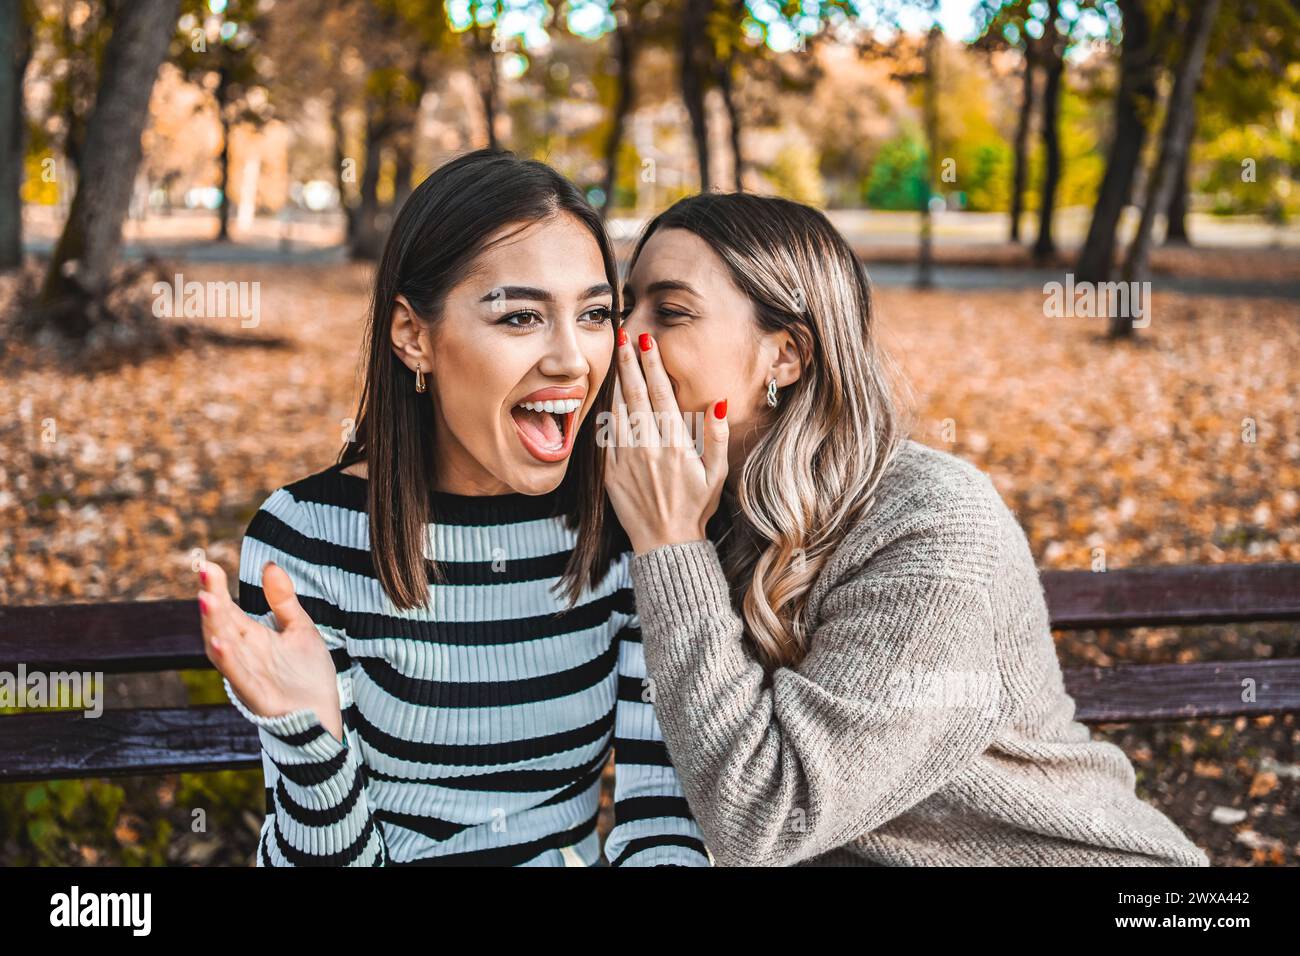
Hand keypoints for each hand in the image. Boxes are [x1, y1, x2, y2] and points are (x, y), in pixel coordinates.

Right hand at [198, 559, 343, 741]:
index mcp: (251, 638)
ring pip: (223, 648)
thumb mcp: (299, 629)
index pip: (228, 608)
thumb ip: (282, 601)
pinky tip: (219, 641)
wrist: (323, 715)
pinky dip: (228, 660)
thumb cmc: (307, 675)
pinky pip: (238, 676)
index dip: (216, 587)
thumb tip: (270, 565)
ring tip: (207, 599)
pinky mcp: (258, 695)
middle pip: (221, 624)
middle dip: (211, 599)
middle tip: (204, 572)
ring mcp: (248, 675)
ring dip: (213, 625)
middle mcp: (244, 654)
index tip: (207, 564)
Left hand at [604, 330, 728, 553]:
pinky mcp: (610, 471)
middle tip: (622, 335)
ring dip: (615, 381)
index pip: (661, 393)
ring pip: (617, 410)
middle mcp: (647, 445)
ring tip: (613, 356)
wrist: (665, 542)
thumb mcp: (717, 472)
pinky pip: (605, 435)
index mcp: (674, 442)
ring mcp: (625, 457)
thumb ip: (717, 435)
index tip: (646, 342)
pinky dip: (604, 412)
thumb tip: (717, 402)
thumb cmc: (696, 506)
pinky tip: (605, 395)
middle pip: (635, 394)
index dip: (652, 365)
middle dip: (628, 362)